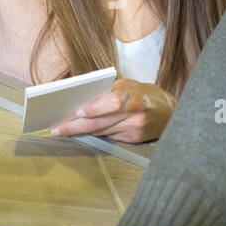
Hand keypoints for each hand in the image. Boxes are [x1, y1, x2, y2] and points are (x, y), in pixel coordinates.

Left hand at [50, 79, 175, 142]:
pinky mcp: (134, 140)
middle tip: (58, 128)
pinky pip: (109, 137)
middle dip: (76, 126)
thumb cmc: (143, 94)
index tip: (78, 112)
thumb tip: (81, 102)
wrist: (168, 111)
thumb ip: (107, 93)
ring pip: (102, 132)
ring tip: (63, 130)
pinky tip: (84, 132)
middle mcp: (135, 113)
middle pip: (101, 122)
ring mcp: (134, 129)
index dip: (94, 109)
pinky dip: (96, 134)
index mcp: (132, 95)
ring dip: (81, 131)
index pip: (112, 103)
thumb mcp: (128, 85)